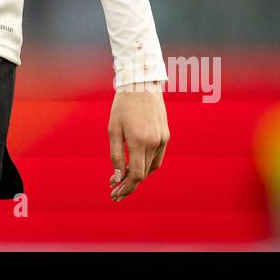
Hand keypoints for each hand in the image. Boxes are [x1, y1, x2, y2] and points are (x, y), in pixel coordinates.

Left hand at [107, 80, 168, 199]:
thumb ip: (115, 155)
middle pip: (143, 173)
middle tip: (115, 191)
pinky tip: (136, 166)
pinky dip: (147, 165)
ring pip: (151, 167)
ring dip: (138, 176)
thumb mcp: (113, 129)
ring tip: (123, 179)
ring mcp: (162, 140)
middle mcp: (154, 143)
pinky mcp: (166, 136)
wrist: (141, 85)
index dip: (126, 188)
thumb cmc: (122, 106)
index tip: (115, 194)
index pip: (135, 174)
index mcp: (139, 141)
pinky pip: (157, 158)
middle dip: (129, 185)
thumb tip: (117, 177)